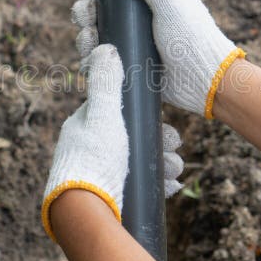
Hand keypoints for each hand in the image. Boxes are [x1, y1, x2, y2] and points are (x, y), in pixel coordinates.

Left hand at [42, 44, 184, 240]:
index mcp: (84, 128)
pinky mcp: (105, 196)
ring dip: (161, 165)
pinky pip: (135, 186)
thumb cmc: (94, 161)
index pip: (118, 114)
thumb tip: (106, 47)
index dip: (144, 118)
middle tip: (177, 149)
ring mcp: (97, 174)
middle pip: (131, 140)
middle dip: (159, 145)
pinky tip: (170, 187)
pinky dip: (155, 184)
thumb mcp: (103, 116)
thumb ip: (106, 84)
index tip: (167, 126)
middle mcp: (88, 150)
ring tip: (176, 170)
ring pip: (136, 163)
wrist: (85, 213)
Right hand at [71, 0, 244, 117]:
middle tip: (88, 15)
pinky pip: (99, 62)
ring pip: (93, 36)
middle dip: (84, 9)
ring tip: (91, 37)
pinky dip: (90, 59)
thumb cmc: (191, 37)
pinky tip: (93, 57)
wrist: (202, 79)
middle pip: (95, 9)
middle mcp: (135, 21)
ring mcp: (129, 45)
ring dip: (84, 35)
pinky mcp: (125, 69)